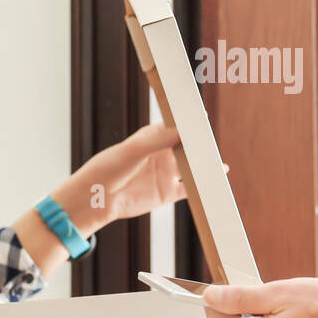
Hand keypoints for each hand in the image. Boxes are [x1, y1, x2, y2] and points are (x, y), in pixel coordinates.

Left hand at [53, 123, 209, 235]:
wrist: (97, 199)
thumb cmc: (108, 168)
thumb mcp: (132, 150)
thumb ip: (157, 140)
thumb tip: (182, 131)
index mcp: (150, 138)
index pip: (174, 126)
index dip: (188, 123)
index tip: (203, 118)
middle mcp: (160, 154)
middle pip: (186, 147)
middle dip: (200, 145)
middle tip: (215, 142)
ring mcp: (164, 174)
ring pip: (190, 167)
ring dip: (204, 166)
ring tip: (220, 163)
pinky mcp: (166, 193)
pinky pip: (188, 189)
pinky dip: (201, 187)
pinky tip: (214, 184)